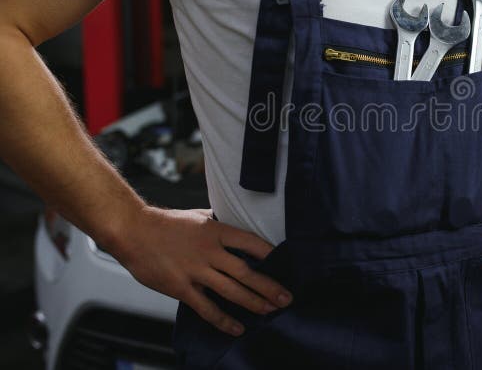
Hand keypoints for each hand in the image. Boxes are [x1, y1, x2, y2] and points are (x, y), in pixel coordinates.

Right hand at [108, 206, 291, 336]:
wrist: (132, 231)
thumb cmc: (165, 223)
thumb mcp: (198, 216)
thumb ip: (218, 224)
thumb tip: (236, 227)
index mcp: (215, 230)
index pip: (250, 242)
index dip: (270, 253)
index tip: (285, 263)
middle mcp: (209, 251)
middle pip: (246, 272)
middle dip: (269, 286)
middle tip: (286, 298)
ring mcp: (195, 270)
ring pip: (231, 290)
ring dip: (254, 302)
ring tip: (270, 311)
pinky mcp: (181, 287)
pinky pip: (206, 308)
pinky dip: (223, 320)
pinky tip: (237, 328)